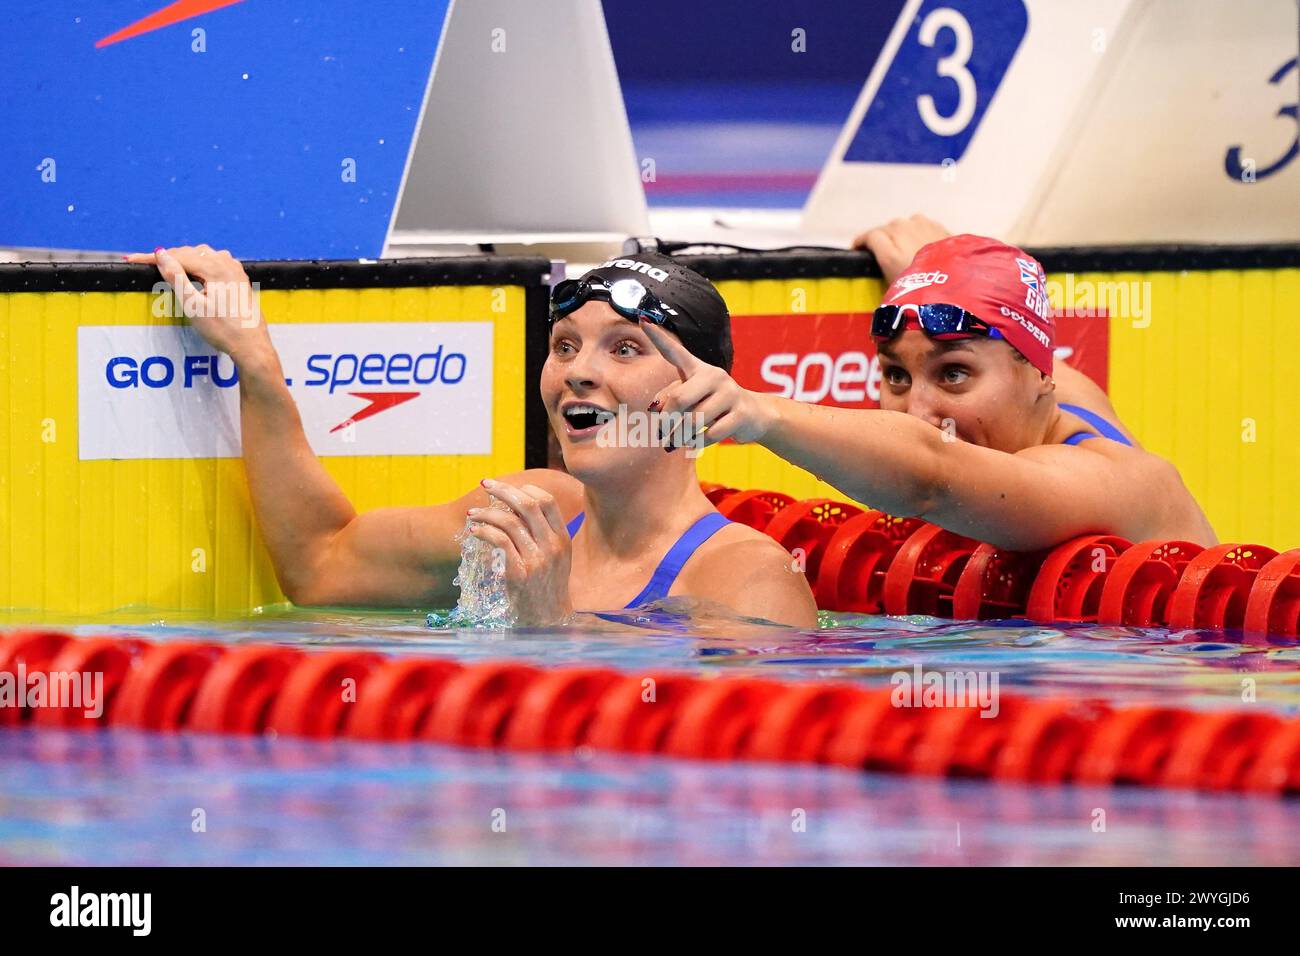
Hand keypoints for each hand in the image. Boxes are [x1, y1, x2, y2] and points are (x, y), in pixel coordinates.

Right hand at [125, 245, 271, 362]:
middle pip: (189, 253)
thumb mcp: (193, 305)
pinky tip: (189, 272)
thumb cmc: (223, 330)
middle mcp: (227, 263)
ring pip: (201, 256)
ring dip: (182, 260)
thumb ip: (175, 277)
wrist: (251, 345)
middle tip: (143, 264)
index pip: (177, 256)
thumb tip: (160, 254)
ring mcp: (234, 269)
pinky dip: (197, 265)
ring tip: (163, 268)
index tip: (131, 260)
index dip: (151, 258)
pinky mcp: (238, 277)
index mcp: (216, 267)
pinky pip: (212, 262)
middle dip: (167, 258)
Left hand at [466, 478, 573, 624]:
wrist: (548, 621)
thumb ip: (543, 534)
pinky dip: (484, 532)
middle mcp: (552, 547)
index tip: (507, 488)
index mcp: (563, 539)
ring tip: (472, 514)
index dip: (524, 489)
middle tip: (484, 484)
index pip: (546, 501)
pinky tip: (475, 532)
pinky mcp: (519, 574)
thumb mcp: (556, 559)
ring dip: (486, 512)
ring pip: (509, 521)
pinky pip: (499, 542)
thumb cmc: (547, 587)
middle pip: (527, 504)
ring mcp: (536, 561)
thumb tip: (518, 506)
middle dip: (503, 490)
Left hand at [640, 319, 776, 449]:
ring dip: (682, 436)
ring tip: (679, 440)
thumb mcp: (694, 398)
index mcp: (698, 368)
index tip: (642, 320)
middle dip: (668, 420)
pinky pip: (711, 433)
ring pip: (695, 421)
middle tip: (662, 433)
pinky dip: (699, 443)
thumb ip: (672, 398)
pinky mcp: (741, 413)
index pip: (675, 352)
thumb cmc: (713, 404)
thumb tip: (656, 409)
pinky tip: (696, 443)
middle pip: (679, 400)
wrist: (754, 414)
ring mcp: (730, 393)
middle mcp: (714, 376)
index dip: (658, 338)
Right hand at [851, 214, 950, 285]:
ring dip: (900, 234)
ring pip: (903, 224)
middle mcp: (903, 230)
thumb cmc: (924, 289)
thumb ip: (882, 269)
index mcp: (889, 247)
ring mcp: (922, 225)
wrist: (958, 282)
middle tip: (882, 256)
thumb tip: (875, 267)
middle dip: (881, 239)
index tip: (856, 250)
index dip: (860, 244)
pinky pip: (920, 224)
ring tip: (904, 250)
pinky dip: (917, 233)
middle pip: (885, 229)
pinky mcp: (938, 225)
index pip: (868, 237)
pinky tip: (921, 246)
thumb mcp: (894, 287)